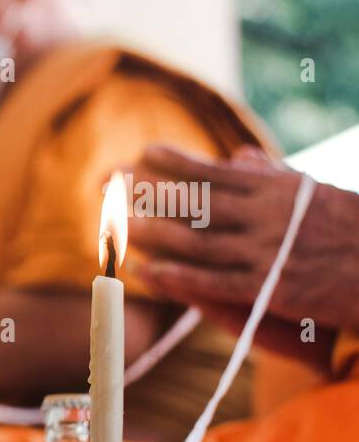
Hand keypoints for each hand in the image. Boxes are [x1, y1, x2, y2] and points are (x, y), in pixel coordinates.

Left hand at [127, 144, 358, 356]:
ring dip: (151, 232)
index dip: (176, 162)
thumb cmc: (353, 230)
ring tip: (113, 224)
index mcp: (278, 190)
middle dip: (147, 192)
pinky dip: (177, 276)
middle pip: (195, 201)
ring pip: (196, 241)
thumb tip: (238, 157)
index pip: (215, 172)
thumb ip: (271, 177)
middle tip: (106, 182)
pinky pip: (213, 282)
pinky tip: (146, 271)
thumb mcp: (314, 194)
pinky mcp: (270, 288)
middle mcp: (268, 215)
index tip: (141, 152)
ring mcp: (267, 251)